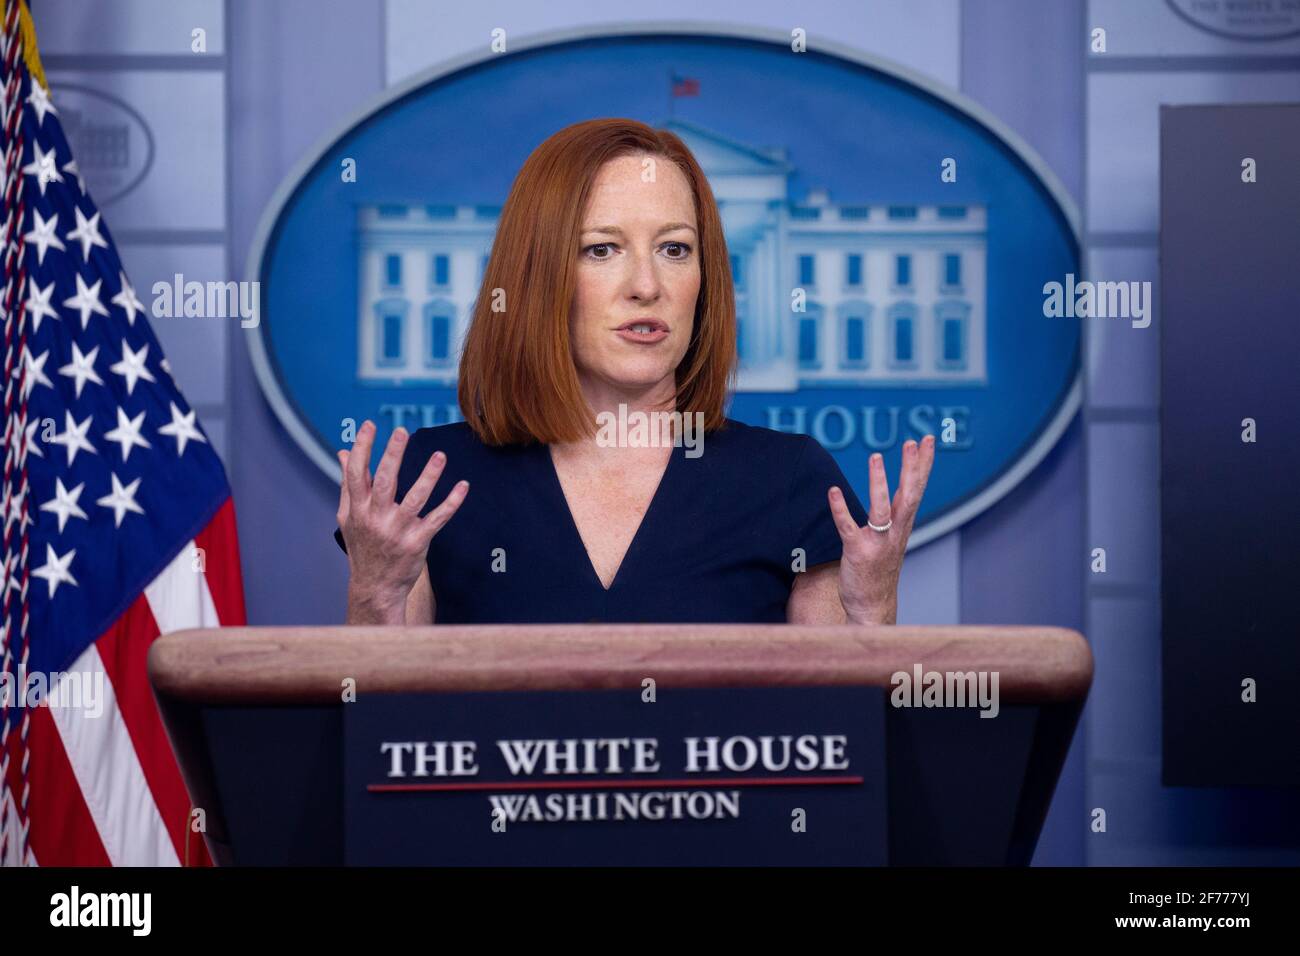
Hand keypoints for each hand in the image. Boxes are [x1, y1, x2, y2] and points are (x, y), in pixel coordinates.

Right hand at [337, 420, 468, 617]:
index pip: (356, 474)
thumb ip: (348, 483)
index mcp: (358, 509)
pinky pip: (437, 519)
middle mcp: (376, 518)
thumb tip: (343, 451)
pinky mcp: (418, 542)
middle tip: (402, 431)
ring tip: (439, 456)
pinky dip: (451, 502)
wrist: (375, 587)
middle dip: (392, 456)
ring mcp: (398, 531)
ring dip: (428, 476)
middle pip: (385, 482)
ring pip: (415, 499)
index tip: (369, 425)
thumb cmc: (363, 547)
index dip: (362, 448)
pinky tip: (462, 486)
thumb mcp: (348, 516)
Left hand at [827, 435, 935, 624]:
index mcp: (903, 525)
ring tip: (876, 456)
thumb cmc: (878, 570)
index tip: (928, 440)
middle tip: (914, 441)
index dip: (923, 464)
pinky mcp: (858, 552)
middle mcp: (895, 532)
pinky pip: (848, 527)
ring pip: (881, 509)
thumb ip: (891, 516)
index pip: (917, 488)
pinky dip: (840, 509)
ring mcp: (878, 543)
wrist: (872, 607)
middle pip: (909, 494)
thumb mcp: (890, 538)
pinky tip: (833, 491)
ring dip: (879, 482)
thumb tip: (893, 493)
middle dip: (913, 467)